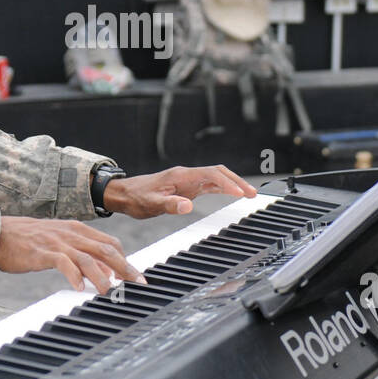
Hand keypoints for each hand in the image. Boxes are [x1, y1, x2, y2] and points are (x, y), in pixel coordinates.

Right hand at [0, 217, 143, 291]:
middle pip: (105, 249)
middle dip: (124, 268)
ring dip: (101, 276)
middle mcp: (71, 233)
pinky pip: (63, 263)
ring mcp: (57, 242)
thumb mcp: (60, 242)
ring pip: (87, 258)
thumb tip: (104, 273)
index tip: (134, 276)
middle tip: (136, 284)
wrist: (0, 233)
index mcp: (78, 229)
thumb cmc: (30, 240)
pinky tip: (79, 288)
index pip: (110, 242)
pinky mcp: (42, 252)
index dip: (125, 259)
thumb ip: (82, 254)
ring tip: (109, 292)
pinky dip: (73, 275)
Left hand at [102, 165, 257, 218]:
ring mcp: (188, 179)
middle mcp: (186, 175)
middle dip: (237, 181)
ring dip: (233, 183)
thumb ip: (169, 205)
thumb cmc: (136, 198)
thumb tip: (188, 206)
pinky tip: (232, 193)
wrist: (124, 193)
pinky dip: (224, 187)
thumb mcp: (151, 204)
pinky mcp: (187, 186)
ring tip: (249, 194)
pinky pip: (210, 183)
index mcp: (181, 176)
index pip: (210, 175)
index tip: (240, 193)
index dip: (227, 183)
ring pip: (216, 177)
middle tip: (252, 194)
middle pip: (218, 172)